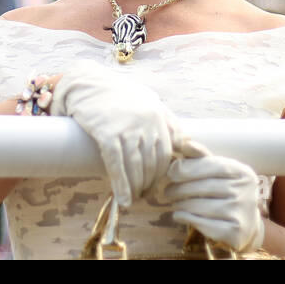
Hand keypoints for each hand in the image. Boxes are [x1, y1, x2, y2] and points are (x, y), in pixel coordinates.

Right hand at [49, 62, 183, 208]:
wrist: (86, 82)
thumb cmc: (119, 94)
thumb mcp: (149, 103)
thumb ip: (171, 124)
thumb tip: (197, 149)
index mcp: (157, 115)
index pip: (165, 153)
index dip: (160, 173)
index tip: (155, 184)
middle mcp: (145, 122)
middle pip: (152, 163)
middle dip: (148, 184)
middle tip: (142, 196)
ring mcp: (126, 127)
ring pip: (135, 167)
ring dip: (136, 188)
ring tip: (132, 200)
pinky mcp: (106, 133)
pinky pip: (116, 164)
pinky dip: (121, 185)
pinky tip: (122, 199)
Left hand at [163, 137, 265, 252]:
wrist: (245, 224)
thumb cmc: (225, 192)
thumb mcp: (217, 172)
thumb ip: (200, 156)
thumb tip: (183, 142)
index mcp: (241, 172)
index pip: (211, 165)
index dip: (188, 168)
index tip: (171, 172)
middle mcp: (245, 191)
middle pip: (203, 187)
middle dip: (179, 189)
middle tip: (167, 192)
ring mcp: (242, 212)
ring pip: (200, 206)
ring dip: (181, 204)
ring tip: (173, 203)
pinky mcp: (235, 232)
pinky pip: (203, 223)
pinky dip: (186, 218)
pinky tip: (179, 215)